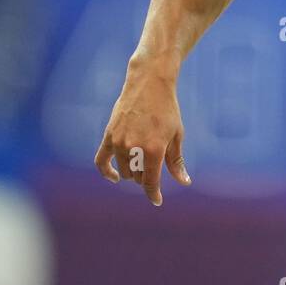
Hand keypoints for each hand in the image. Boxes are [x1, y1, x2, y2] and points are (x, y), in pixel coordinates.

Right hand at [94, 58, 190, 205]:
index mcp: (154, 150)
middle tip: (155, 164)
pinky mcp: (108, 135)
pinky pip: (101, 161)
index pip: (150, 182)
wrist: (149, 84)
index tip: (157, 200)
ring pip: (124, 171)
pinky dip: (107, 172)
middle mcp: (134, 148)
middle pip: (137, 177)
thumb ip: (176, 161)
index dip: (154, 194)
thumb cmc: (167, 110)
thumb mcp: (176, 135)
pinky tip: (114, 177)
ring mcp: (119, 142)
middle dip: (146, 177)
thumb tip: (184, 182)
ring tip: (143, 161)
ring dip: (133, 172)